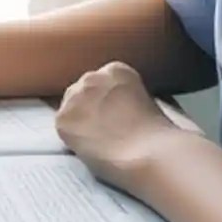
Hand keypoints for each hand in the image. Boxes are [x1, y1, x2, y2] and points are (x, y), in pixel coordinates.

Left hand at [56, 61, 182, 190]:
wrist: (150, 153)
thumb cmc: (157, 134)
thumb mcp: (148, 100)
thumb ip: (126, 96)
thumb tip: (117, 106)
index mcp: (116, 69)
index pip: (101, 81)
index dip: (106, 101)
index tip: (114, 114)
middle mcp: (92, 77)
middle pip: (82, 91)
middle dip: (89, 107)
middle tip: (103, 129)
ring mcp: (75, 98)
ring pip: (70, 108)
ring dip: (79, 121)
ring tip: (98, 140)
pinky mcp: (63, 120)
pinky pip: (63, 127)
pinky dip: (72, 138)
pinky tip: (90, 147)